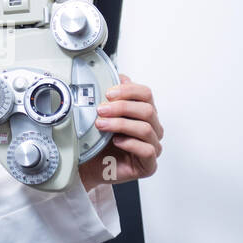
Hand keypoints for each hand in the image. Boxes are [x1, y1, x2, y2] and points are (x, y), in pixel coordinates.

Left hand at [78, 74, 162, 191]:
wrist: (90, 165)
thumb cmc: (100, 141)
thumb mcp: (104, 115)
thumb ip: (114, 96)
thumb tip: (119, 76)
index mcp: (144, 112)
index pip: (146, 94)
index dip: (128, 91)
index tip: (109, 93)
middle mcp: (152, 128)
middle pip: (147, 110)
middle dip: (121, 107)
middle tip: (101, 110)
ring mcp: (153, 146)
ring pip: (146, 129)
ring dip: (121, 124)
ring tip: (102, 125)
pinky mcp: (149, 164)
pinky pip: (147, 150)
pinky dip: (130, 143)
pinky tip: (116, 141)